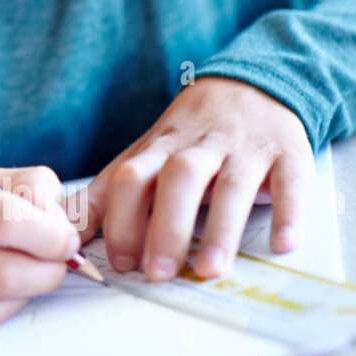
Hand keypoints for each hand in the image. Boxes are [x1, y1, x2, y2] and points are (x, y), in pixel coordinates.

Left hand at [78, 76, 313, 280]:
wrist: (251, 83)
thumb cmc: (189, 135)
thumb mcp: (145, 155)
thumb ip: (109, 193)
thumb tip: (66, 231)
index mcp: (158, 149)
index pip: (131, 178)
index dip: (121, 218)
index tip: (118, 261)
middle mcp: (199, 147)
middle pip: (177, 179)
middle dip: (164, 226)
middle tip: (157, 272)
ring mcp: (244, 148)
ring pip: (229, 184)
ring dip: (219, 228)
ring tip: (209, 269)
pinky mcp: (287, 152)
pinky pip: (290, 181)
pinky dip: (288, 212)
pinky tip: (282, 244)